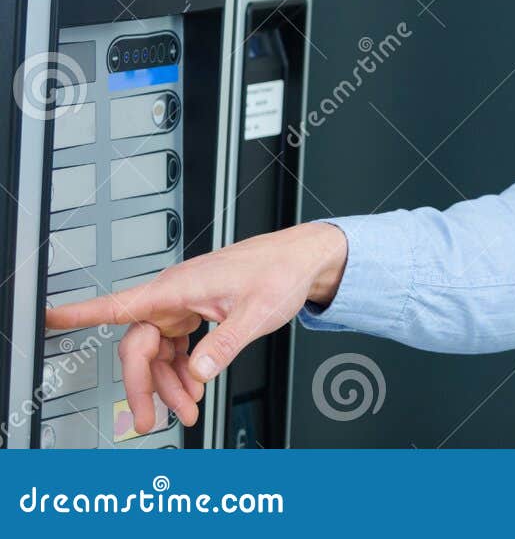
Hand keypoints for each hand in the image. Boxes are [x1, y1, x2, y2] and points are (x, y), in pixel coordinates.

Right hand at [44, 221, 347, 434]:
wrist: (303, 257)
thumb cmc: (281, 270)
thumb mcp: (256, 313)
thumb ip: (224, 345)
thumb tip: (196, 374)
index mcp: (178, 288)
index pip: (118, 304)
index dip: (79, 314)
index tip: (49, 318)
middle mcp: (175, 295)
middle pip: (139, 345)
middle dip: (143, 385)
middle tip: (149, 420)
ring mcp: (185, 303)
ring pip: (159, 350)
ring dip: (168, 383)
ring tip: (186, 409)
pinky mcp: (197, 310)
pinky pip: (177, 346)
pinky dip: (183, 370)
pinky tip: (193, 388)